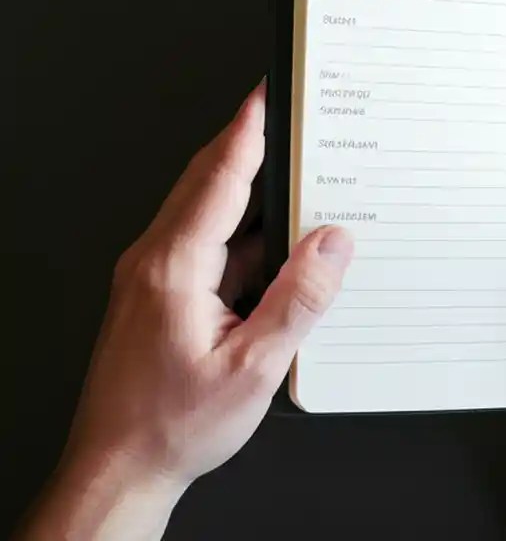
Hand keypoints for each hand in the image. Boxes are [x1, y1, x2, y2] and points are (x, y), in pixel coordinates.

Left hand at [19, 83, 353, 540]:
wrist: (118, 467)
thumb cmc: (171, 425)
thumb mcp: (252, 367)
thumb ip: (297, 300)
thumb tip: (332, 245)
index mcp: (173, 266)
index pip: (218, 178)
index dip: (248, 131)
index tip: (269, 93)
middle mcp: (154, 261)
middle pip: (209, 183)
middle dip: (253, 146)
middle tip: (293, 120)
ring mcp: (153, 277)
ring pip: (208, 215)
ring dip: (251, 194)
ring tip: (301, 183)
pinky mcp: (158, 296)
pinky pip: (205, 246)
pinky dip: (242, 236)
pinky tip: (277, 250)